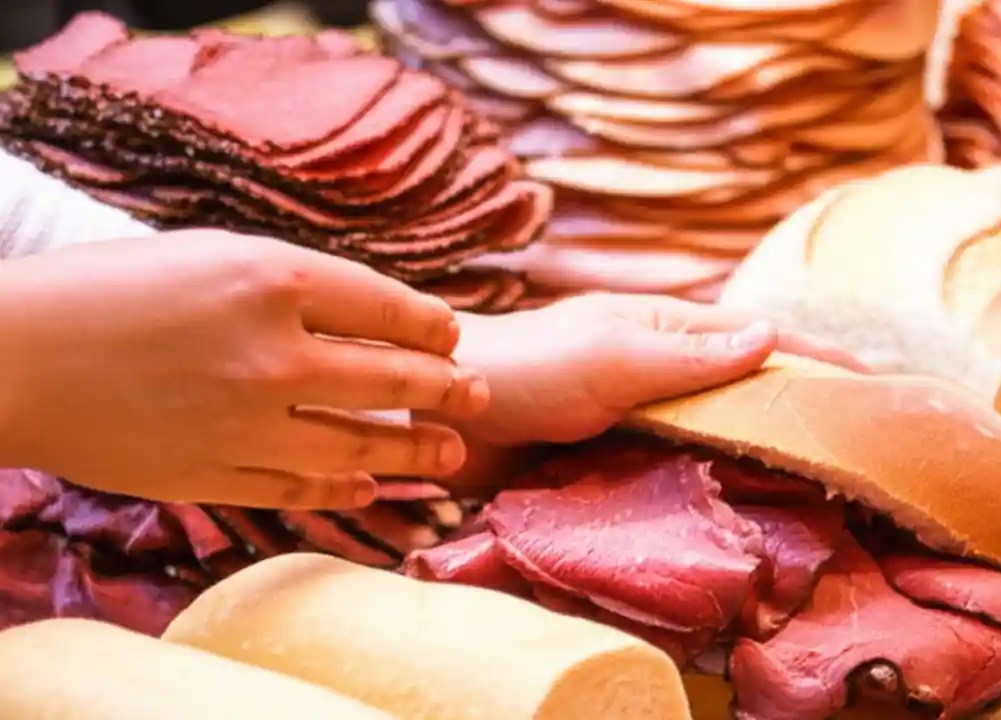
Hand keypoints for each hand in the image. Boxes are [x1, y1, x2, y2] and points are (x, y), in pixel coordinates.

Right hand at [0, 230, 487, 508]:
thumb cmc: (110, 289)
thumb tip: (374, 313)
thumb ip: (296, 283)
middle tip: (481, 395)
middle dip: (450, 389)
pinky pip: (302, 490)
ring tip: (453, 454)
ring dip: (416, 451)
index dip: (434, 327)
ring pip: (362, 445)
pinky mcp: (215, 476)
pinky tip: (370, 489)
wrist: (12, 358)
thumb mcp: (213, 254)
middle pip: (394, 379)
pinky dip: (345, 491)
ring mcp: (247, 424)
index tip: (452, 337)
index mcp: (273, 280)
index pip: (389, 307)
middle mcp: (272, 355)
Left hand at [446, 293, 868, 446]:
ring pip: (720, 431)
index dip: (823, 360)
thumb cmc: (526, 369)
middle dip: (807, 407)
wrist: (444, 410)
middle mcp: (662, 370)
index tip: (884, 383)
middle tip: (869, 445)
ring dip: (767, 449)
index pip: (763, 341)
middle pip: (750, 387)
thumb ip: (689, 354)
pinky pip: (680, 469)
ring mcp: (641, 415)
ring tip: (827, 483)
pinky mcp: (616, 456)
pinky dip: (717, 483)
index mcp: (667, 330)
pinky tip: (744, 509)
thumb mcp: (613, 356)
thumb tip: (773, 336)